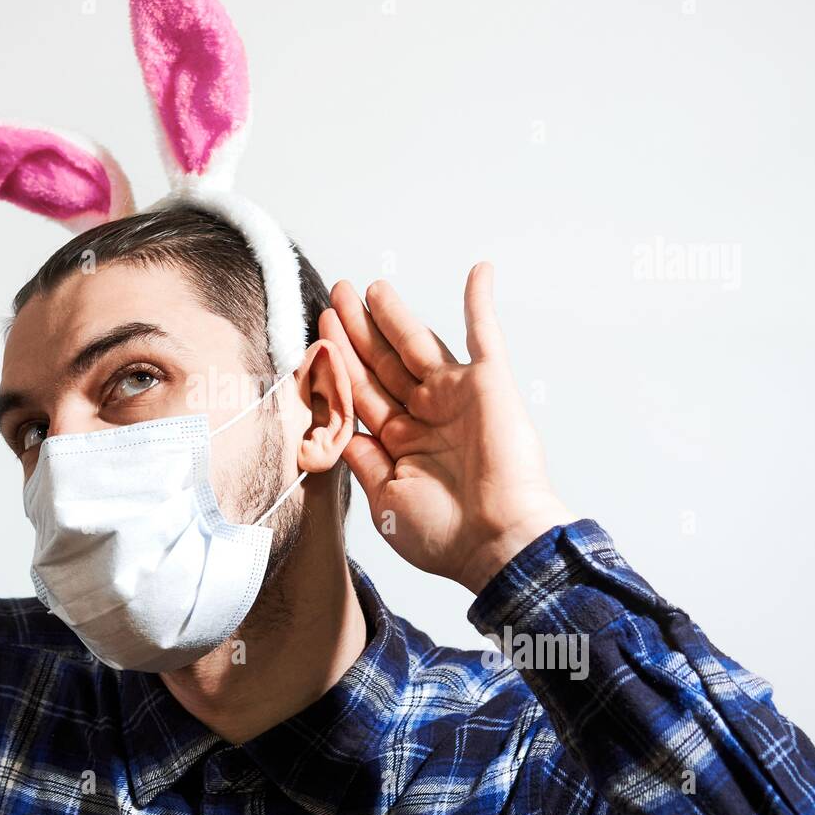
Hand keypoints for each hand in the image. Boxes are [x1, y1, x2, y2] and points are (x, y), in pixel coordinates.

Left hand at [321, 263, 570, 594]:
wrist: (496, 543)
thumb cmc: (446, 536)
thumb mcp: (384, 498)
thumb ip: (360, 460)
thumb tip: (334, 431)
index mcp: (400, 443)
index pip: (360, 392)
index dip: (338, 361)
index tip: (318, 332)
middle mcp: (426, 415)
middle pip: (381, 362)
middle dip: (356, 329)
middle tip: (337, 294)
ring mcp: (455, 397)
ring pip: (417, 343)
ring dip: (395, 314)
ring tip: (371, 288)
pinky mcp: (488, 385)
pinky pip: (485, 334)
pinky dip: (481, 302)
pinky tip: (478, 271)